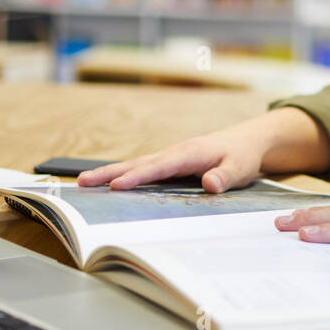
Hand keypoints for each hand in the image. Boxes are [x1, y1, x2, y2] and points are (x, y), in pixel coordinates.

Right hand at [76, 128, 267, 193]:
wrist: (246, 142)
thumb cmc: (242, 155)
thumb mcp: (240, 168)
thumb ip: (225, 176)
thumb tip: (210, 184)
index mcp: (189, 153)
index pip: (159, 167)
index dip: (137, 177)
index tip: (116, 186)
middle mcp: (174, 153)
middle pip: (137, 163)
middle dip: (109, 173)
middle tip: (82, 182)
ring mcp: (170, 157)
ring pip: (136, 165)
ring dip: (110, 173)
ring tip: (83, 182)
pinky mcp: (169, 164)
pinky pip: (143, 170)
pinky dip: (123, 175)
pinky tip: (108, 185)